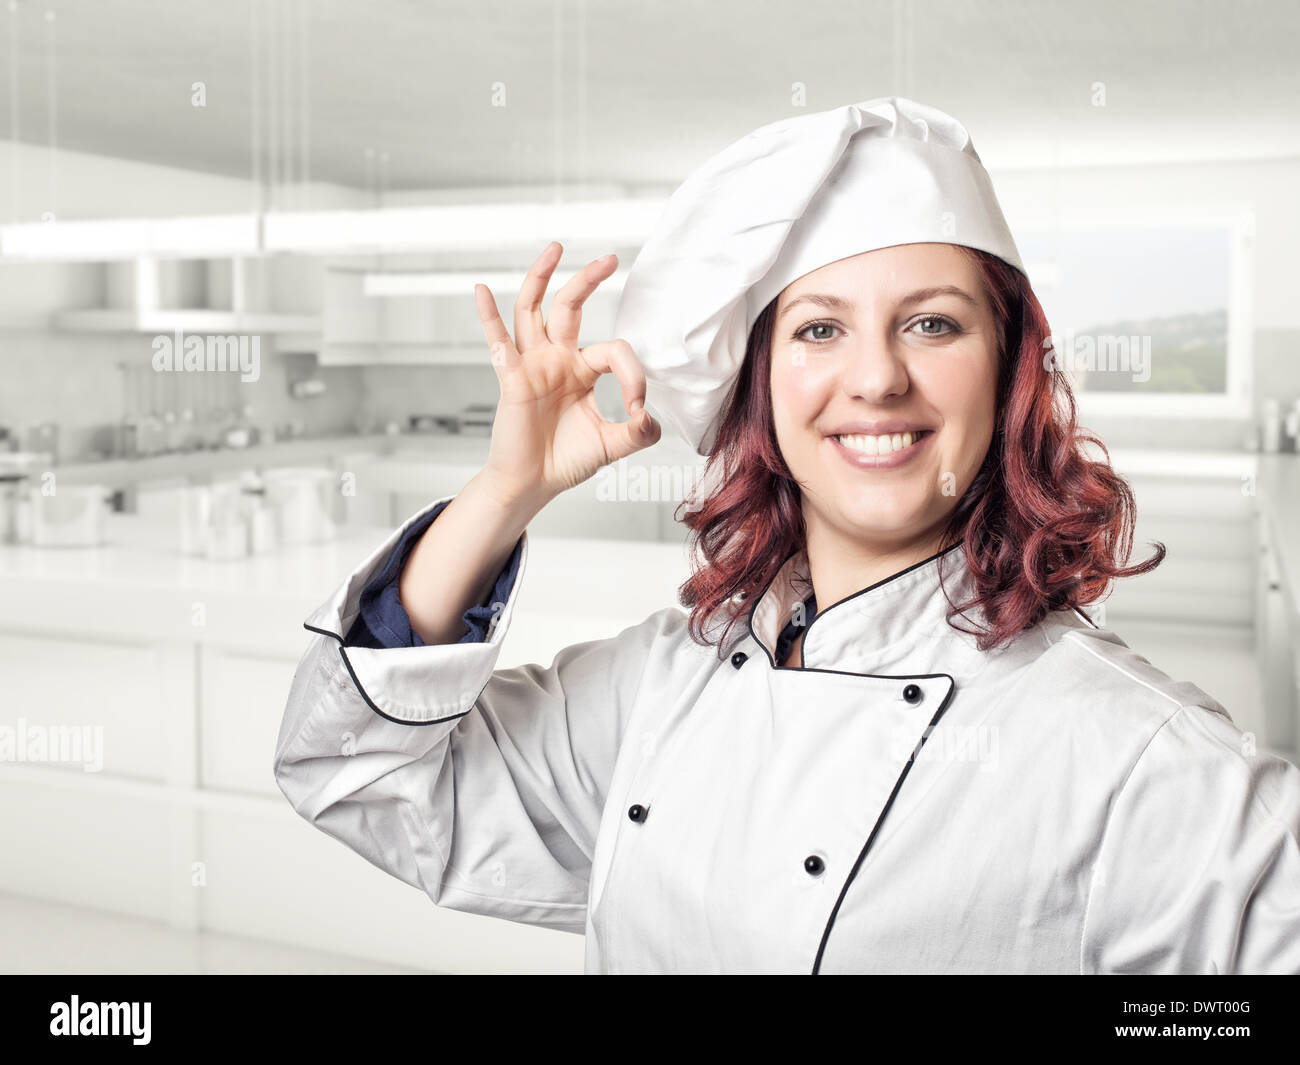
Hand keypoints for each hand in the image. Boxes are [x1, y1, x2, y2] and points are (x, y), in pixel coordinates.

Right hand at [474, 241, 660, 510]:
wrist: (532, 484)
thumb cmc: (567, 461)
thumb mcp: (613, 445)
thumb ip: (639, 433)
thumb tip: (649, 416)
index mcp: (582, 370)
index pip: (614, 351)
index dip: (633, 375)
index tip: (638, 408)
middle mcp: (557, 359)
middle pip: (570, 307)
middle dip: (589, 280)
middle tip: (611, 258)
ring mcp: (532, 365)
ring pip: (532, 310)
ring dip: (541, 278)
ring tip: (555, 248)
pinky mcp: (511, 379)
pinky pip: (497, 342)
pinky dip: (488, 315)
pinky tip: (481, 290)